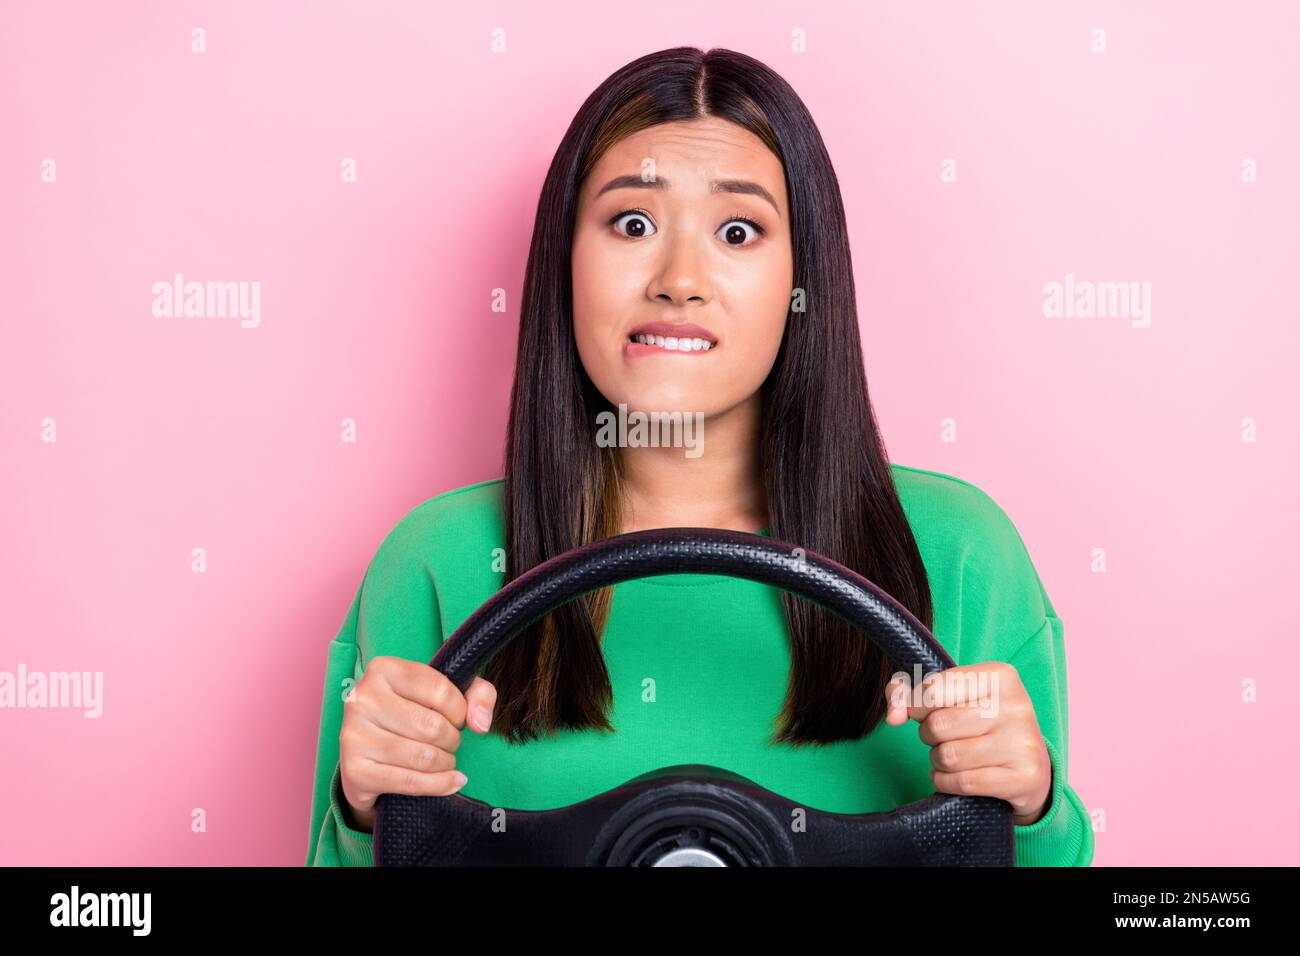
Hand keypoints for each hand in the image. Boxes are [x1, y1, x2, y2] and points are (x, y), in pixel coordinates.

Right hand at [338, 655, 496, 832]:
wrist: (369, 754)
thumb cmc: (412, 714)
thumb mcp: (448, 692)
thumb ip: (478, 693)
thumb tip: (480, 724)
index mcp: (383, 669)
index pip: (440, 690)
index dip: (460, 710)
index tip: (458, 718)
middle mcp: (362, 698)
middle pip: (432, 726)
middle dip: (452, 740)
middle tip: (449, 743)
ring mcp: (354, 735)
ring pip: (423, 756)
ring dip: (446, 763)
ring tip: (445, 760)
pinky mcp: (355, 771)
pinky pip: (410, 782)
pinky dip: (439, 785)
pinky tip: (451, 781)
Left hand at [884, 662, 1051, 825]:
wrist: (1029, 765)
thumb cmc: (979, 721)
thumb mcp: (949, 695)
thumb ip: (907, 693)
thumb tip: (893, 716)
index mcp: (1000, 676)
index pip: (933, 689)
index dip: (916, 705)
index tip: (923, 712)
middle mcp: (1016, 706)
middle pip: (938, 725)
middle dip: (929, 735)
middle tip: (943, 737)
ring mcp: (1023, 743)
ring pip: (948, 756)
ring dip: (938, 761)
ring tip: (952, 756)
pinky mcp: (1024, 777)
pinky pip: (962, 783)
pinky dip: (946, 782)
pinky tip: (955, 776)